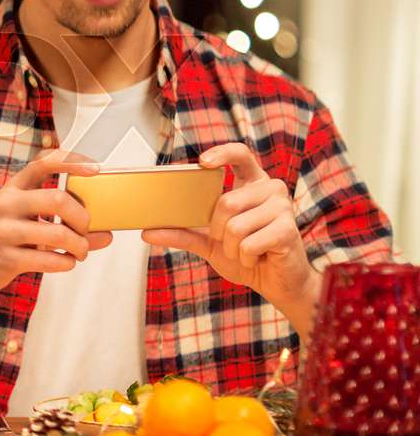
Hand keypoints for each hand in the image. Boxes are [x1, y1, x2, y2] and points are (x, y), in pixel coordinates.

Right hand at [0, 150, 111, 291]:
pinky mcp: (5, 258)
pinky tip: (65, 262)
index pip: (42, 164)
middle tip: (85, 229)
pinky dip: (66, 262)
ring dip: (79, 245)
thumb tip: (106, 235)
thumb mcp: (25, 220)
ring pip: (58, 233)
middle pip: (58, 198)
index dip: (71, 162)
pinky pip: (49, 259)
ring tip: (79, 252)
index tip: (96, 169)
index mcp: (12, 189)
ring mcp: (3, 232)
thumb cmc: (1, 236)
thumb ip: (64, 223)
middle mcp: (5, 205)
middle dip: (82, 217)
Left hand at [142, 144, 314, 309]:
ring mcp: (283, 208)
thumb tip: (147, 232)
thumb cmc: (246, 255)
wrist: (275, 283)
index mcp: (251, 184)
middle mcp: (270, 190)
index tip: (203, 163)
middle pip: (226, 202)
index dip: (222, 153)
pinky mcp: (288, 230)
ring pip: (235, 226)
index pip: (240, 154)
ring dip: (231, 248)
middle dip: (218, 230)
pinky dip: (245, 258)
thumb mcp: (208, 243)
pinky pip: (248, 244)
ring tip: (246, 251)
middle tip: (228, 241)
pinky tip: (257, 258)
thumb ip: (181, 233)